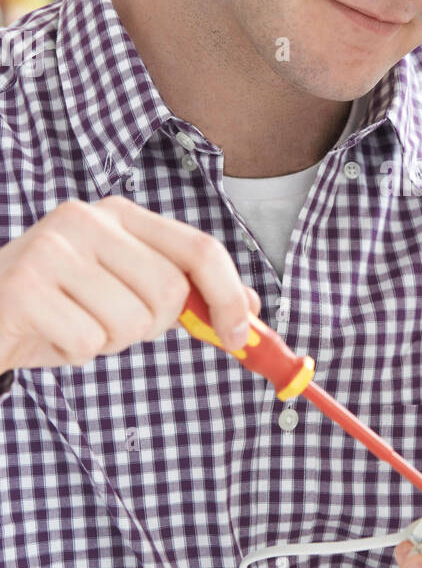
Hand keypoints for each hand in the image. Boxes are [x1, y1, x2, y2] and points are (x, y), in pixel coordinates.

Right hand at [0, 196, 260, 371]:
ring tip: (72, 323)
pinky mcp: (25, 286)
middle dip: (149, 327)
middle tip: (108, 323)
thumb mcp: (122, 289)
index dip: (230, 296)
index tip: (240, 336)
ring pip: (130, 323)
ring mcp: (52, 249)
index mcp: (119, 214)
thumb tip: (250, 309)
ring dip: (107, 341)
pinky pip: (87, 343)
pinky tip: (48, 333)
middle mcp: (87, 219)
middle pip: (169, 294)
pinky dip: (74, 353)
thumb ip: (181, 289)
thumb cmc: (57, 306)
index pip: (200, 249)